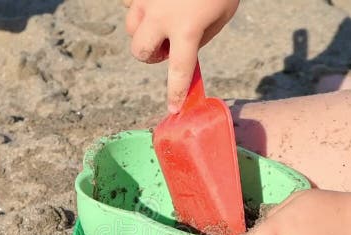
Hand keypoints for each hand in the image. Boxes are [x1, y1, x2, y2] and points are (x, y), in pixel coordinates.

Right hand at [123, 0, 238, 111]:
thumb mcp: (221, 16)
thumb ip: (200, 37)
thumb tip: (180, 51)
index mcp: (188, 29)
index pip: (179, 72)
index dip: (176, 93)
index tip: (173, 108)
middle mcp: (161, 17)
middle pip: (140, 52)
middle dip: (151, 55)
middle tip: (166, 47)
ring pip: (131, 28)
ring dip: (145, 31)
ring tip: (163, 20)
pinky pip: (130, 3)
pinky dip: (140, 6)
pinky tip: (158, 2)